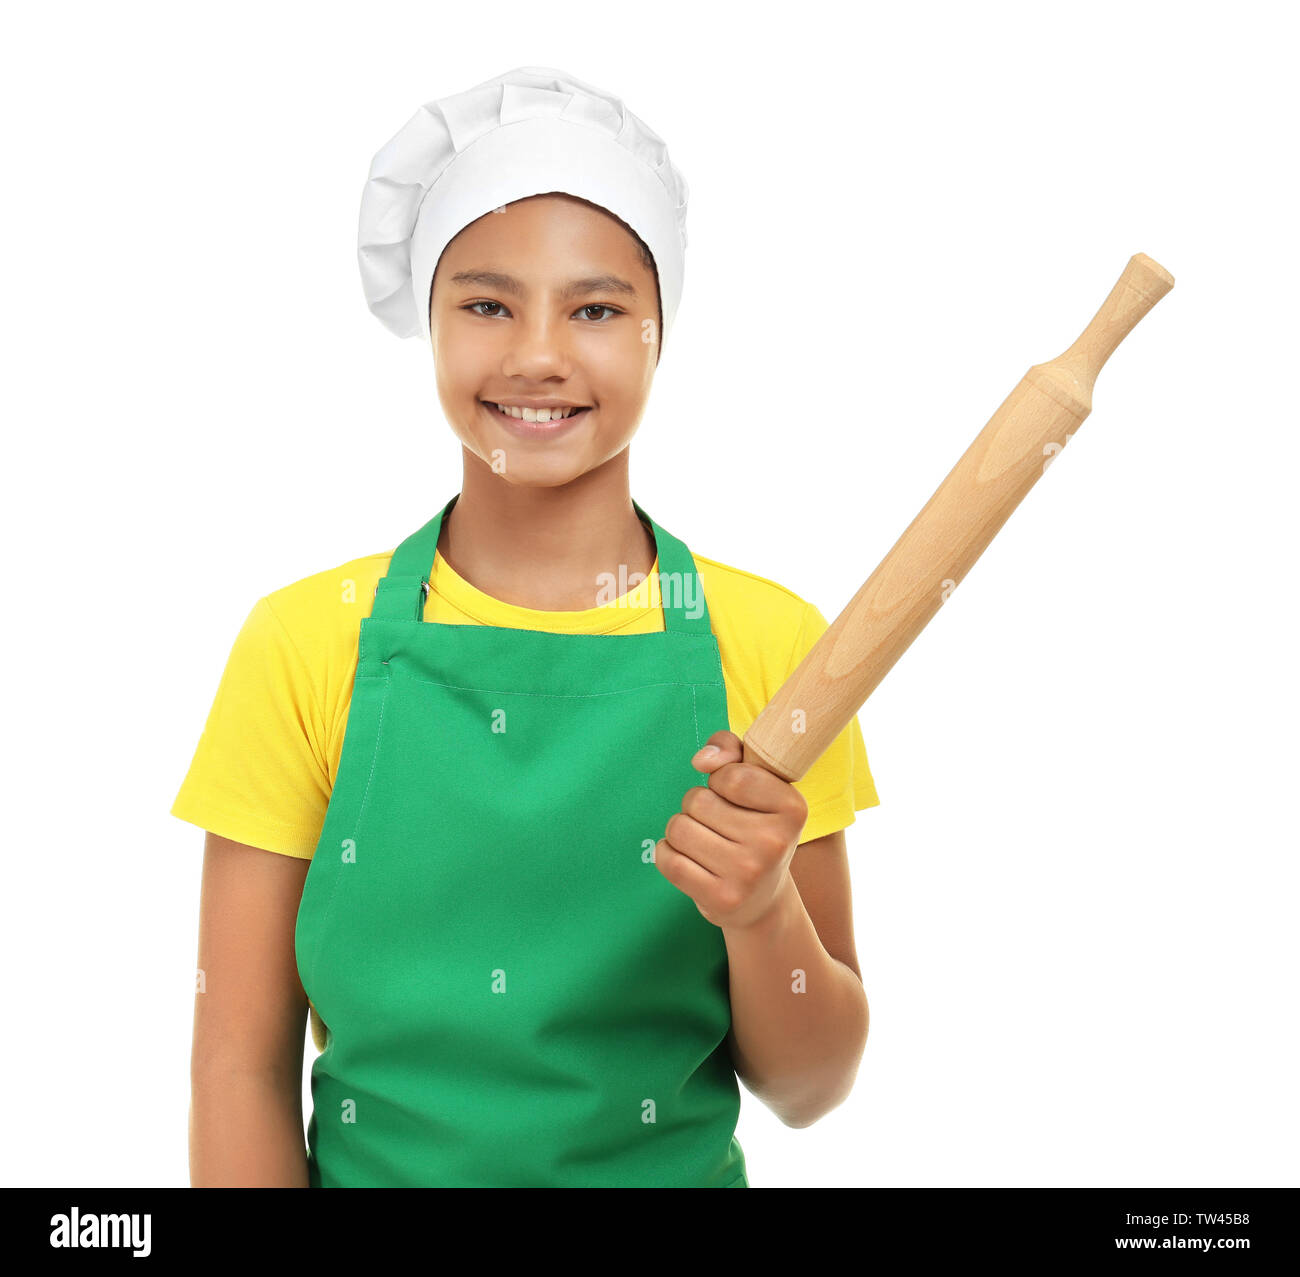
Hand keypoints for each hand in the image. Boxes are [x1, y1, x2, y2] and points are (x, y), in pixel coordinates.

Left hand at [655, 729, 808, 930]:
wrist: (761, 899)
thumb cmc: (754, 827)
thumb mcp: (756, 781)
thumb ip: (731, 749)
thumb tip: (702, 760)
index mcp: (792, 807)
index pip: (732, 775)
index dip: (720, 780)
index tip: (732, 794)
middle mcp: (775, 843)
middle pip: (698, 800)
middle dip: (697, 805)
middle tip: (717, 823)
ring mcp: (749, 874)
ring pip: (678, 827)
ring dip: (681, 829)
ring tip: (704, 841)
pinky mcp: (722, 899)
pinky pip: (668, 860)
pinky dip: (667, 853)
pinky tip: (688, 859)